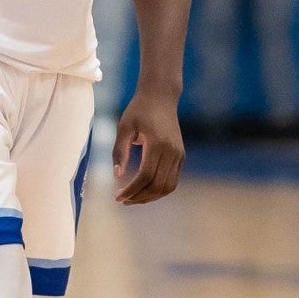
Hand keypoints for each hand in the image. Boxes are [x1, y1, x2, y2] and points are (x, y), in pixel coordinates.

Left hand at [113, 90, 184, 204]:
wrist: (160, 96)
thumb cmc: (138, 110)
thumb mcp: (124, 127)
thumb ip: (119, 151)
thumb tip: (117, 176)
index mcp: (158, 144)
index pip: (145, 176)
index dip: (131, 190)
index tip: (117, 197)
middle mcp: (172, 151)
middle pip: (157, 185)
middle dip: (139, 197)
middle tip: (122, 200)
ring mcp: (179, 154)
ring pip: (167, 187)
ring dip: (150, 197)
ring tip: (133, 198)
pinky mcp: (181, 156)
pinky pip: (172, 180)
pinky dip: (159, 190)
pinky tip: (144, 190)